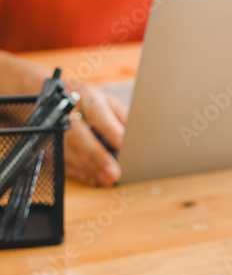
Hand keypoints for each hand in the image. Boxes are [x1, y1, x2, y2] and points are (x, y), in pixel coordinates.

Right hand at [0, 53, 126, 186]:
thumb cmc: (89, 100)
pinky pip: (59, 158)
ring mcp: (54, 125)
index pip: (98, 113)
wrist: (52, 94)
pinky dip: (76, 170)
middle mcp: (68, 111)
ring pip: (68, 149)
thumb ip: (123, 117)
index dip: (110, 129)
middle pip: (80, 134)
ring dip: (88, 167)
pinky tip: (91, 178)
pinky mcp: (48, 139)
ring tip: (106, 180)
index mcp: (87, 97)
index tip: (123, 143)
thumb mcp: (107, 101)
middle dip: (97, 155)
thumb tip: (140, 136)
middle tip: (114, 173)